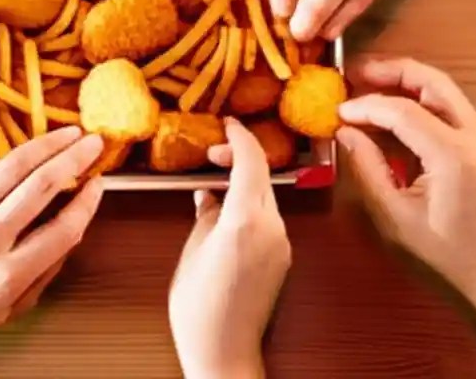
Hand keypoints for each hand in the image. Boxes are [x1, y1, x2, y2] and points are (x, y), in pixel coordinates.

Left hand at [0, 129, 104, 349]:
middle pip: (42, 187)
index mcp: (7, 277)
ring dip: (49, 144)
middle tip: (95, 142)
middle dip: (75, 159)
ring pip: (15, 168)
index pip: (62, 230)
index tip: (100, 184)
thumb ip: (44, 273)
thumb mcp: (9, 309)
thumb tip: (72, 232)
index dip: (87, 204)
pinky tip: (36, 151)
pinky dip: (19, 159)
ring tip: (71, 132)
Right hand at [169, 118, 288, 378]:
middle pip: (263, 176)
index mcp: (246, 220)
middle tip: (212, 154)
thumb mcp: (193, 249)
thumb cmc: (199, 307)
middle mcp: (272, 228)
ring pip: (267, 197)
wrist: (224, 352)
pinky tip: (227, 212)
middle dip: (240, 158)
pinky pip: (268, 219)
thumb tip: (208, 194)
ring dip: (246, 182)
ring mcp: (282, 244)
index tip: (228, 123)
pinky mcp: (282, 259)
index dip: (240, 137)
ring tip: (216, 182)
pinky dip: (251, 206)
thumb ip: (205, 214)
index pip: (252, 161)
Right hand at [336, 57, 475, 298]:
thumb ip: (369, 169)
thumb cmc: (450, 252)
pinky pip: (449, 107)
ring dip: (406, 80)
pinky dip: (420, 98)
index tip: (337, 111)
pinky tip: (394, 111)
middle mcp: (473, 134)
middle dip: (391, 70)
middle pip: (431, 80)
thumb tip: (345, 133)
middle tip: (354, 72)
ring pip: (443, 88)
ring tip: (369, 83)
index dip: (366, 106)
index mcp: (451, 152)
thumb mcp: (397, 217)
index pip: (402, 110)